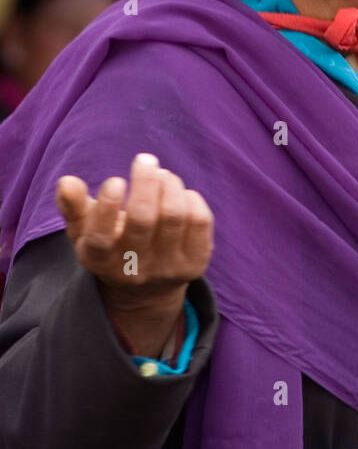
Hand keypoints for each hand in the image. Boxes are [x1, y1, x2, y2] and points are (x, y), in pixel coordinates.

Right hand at [56, 152, 213, 301]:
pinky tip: (180, 193)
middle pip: (143, 220)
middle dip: (145, 182)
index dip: (107, 207)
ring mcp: (167, 269)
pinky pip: (200, 221)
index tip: (115, 181)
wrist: (146, 289)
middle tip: (144, 160)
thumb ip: (73, 206)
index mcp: (100, 260)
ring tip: (162, 174)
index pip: (101, 238)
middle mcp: (134, 269)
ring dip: (169, 184)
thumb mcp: (85, 230)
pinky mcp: (196, 264)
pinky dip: (191, 198)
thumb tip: (66, 182)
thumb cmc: (110, 245)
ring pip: (174, 215)